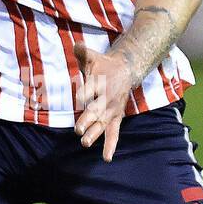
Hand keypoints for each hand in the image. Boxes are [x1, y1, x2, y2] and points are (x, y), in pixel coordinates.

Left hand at [72, 41, 133, 161]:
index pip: (92, 88)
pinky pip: (114, 134)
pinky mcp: (115, 118)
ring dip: (94, 134)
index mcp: (100, 81)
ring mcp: (112, 110)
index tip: (79, 98)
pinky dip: (111, 146)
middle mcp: (107, 98)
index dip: (85, 92)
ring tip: (84, 143)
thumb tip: (76, 45)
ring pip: (103, 124)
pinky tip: (106, 158)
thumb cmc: (104, 65)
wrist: (126, 71)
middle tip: (78, 130)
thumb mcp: (93, 56)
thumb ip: (83, 52)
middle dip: (88, 120)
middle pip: (96, 110)